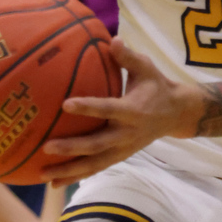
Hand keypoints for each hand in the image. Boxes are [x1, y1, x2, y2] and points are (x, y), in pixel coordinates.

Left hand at [41, 39, 199, 181]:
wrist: (177, 114)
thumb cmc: (157, 86)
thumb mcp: (148, 68)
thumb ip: (128, 56)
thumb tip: (112, 39)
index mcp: (133, 111)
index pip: (108, 109)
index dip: (89, 107)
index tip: (66, 104)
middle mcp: (127, 134)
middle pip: (97, 145)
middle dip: (73, 148)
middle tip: (47, 147)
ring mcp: (124, 149)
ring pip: (94, 164)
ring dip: (70, 171)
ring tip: (45, 175)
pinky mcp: (120, 156)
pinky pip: (96, 168)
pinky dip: (75, 176)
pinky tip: (55, 183)